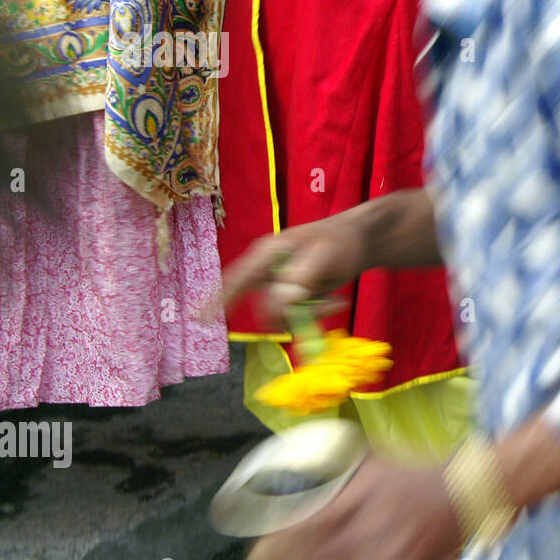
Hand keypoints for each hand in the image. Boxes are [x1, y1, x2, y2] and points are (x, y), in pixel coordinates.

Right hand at [217, 208, 370, 326]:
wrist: (361, 242)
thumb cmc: (341, 241)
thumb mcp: (324, 256)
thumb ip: (302, 277)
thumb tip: (281, 301)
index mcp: (268, 253)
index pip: (237, 278)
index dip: (217, 299)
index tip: (198, 318)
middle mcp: (269, 269)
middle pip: (265, 306)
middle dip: (292, 313)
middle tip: (327, 303)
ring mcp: (281, 283)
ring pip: (282, 314)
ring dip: (308, 314)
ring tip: (334, 299)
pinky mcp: (294, 295)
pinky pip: (297, 315)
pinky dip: (315, 314)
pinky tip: (334, 300)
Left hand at [234, 455, 463, 559]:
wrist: (473, 486)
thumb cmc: (424, 467)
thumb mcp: (379, 457)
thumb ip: (345, 467)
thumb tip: (308, 468)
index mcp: (365, 491)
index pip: (311, 520)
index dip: (279, 539)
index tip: (257, 546)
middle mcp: (375, 522)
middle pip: (317, 552)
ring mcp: (392, 550)